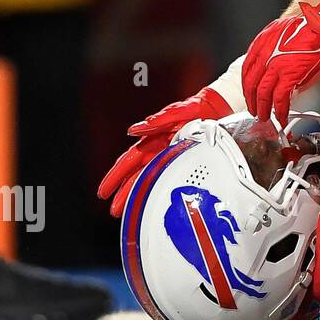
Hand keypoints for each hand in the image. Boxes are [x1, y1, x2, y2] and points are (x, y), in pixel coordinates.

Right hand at [99, 86, 231, 216]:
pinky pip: (165, 178)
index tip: (104, 190)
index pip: (128, 160)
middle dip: (123, 192)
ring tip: (128, 211)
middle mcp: (157, 150)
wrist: (215, 109)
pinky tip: (152, 201)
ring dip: (137, 195)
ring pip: (148, 179)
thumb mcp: (178, 111)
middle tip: (114, 209)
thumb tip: (134, 129)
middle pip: (135, 175)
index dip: (115, 176)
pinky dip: (157, 190)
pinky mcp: (181, 161)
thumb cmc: (195, 108)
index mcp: (152, 139)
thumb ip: (158, 120)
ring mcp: (168, 157)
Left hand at [242, 0, 319, 125]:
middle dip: (252, 100)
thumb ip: (275, 48)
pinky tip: (282, 117)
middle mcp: (265, 56)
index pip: (247, 69)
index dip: (247, 85)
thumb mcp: (282, 31)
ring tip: (266, 117)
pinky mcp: (289, 76)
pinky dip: (280, 111)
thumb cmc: (310, 23)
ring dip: (263, 109)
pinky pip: (280, 100)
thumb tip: (278, 63)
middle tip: (254, 110)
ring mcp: (275, 67)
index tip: (249, 92)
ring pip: (263, 95)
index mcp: (261, 44)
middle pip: (252, 84)